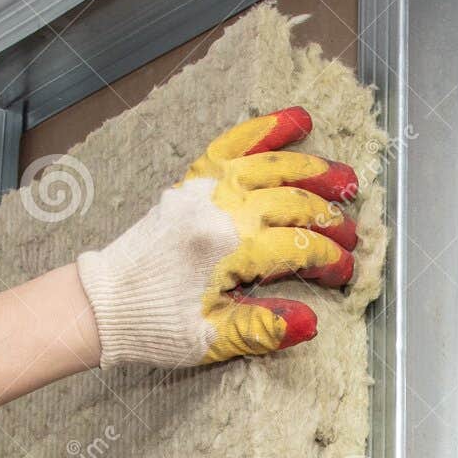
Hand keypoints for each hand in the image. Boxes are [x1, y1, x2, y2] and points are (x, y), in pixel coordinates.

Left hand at [76, 108, 359, 369]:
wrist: (102, 304)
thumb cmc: (154, 325)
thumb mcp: (211, 338)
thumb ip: (262, 327)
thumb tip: (311, 322)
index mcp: (227, 249)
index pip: (297, 246)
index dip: (328, 260)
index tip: (344, 274)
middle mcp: (219, 208)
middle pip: (293, 202)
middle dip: (330, 217)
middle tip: (355, 232)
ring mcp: (204, 189)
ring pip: (272, 166)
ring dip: (314, 170)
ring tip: (346, 180)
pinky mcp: (190, 183)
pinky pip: (233, 144)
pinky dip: (266, 130)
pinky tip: (296, 119)